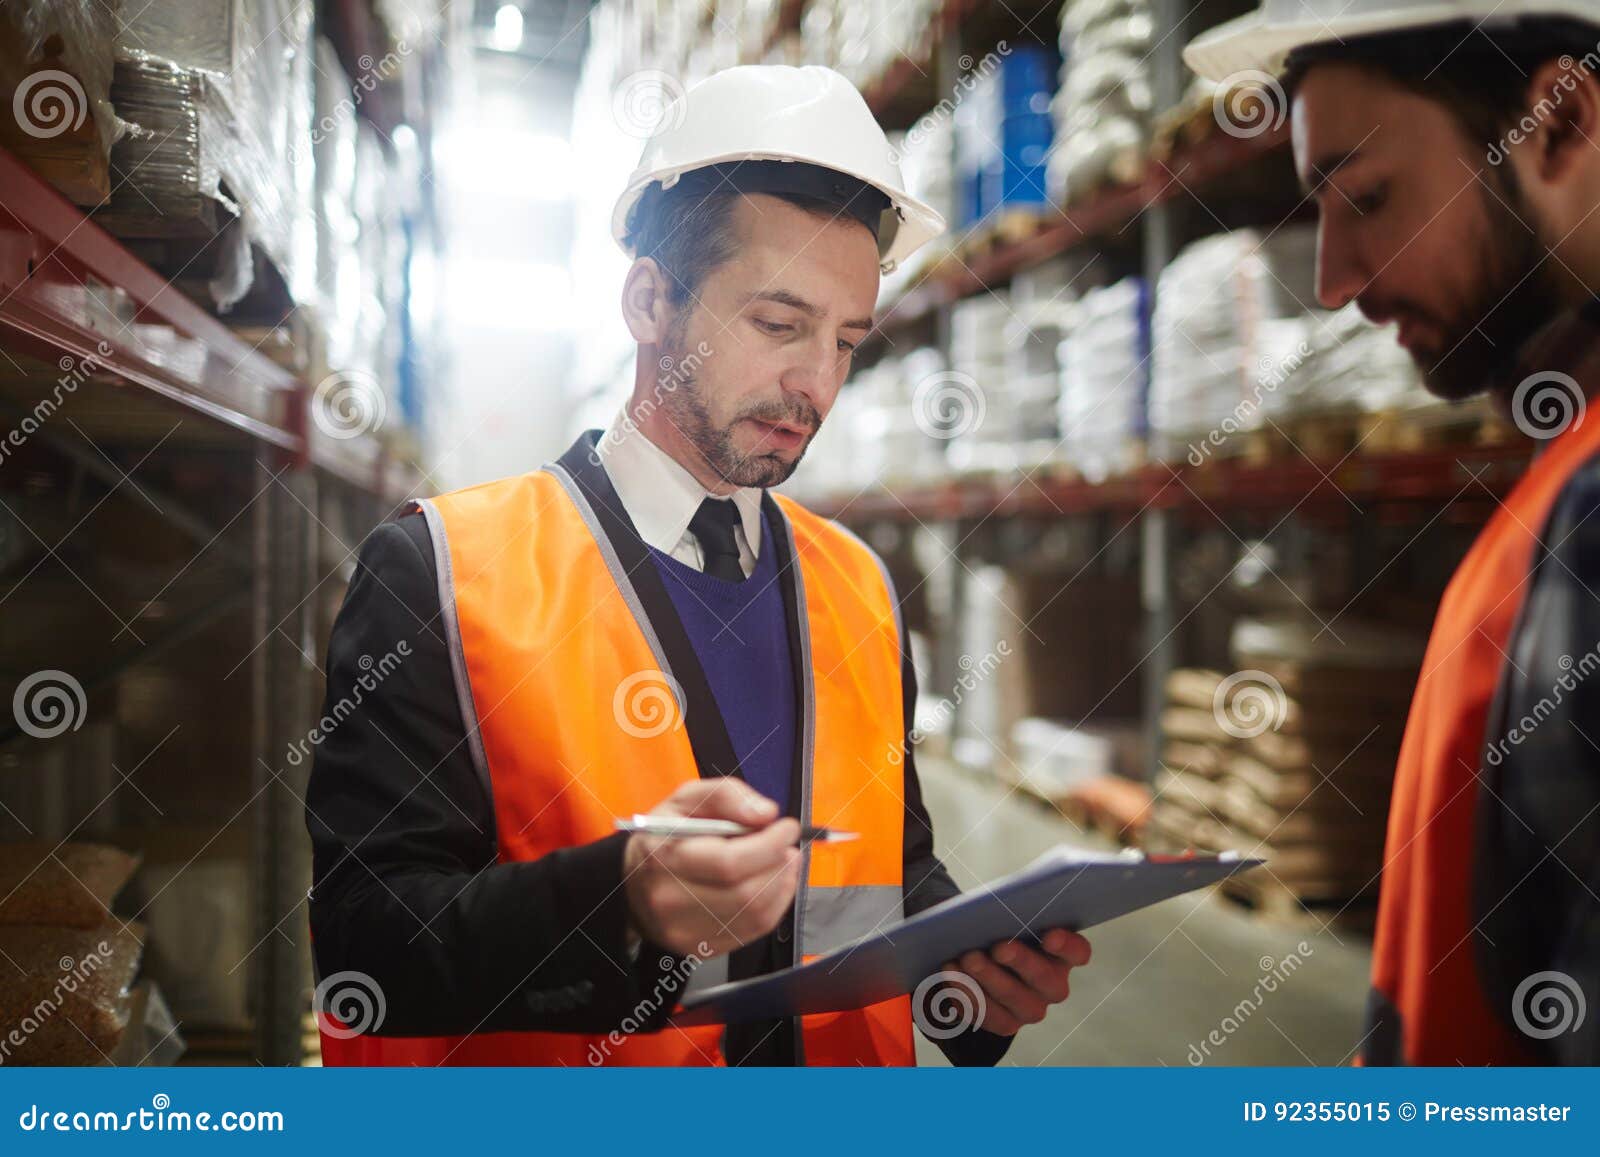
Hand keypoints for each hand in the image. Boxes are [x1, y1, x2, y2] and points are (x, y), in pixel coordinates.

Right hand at [622, 778, 800, 956]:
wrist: (633, 883)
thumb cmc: (664, 837)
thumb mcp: (686, 799)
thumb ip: (726, 795)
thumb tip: (765, 813)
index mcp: (665, 857)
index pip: (728, 863)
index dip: (768, 846)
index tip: (786, 827)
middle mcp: (671, 899)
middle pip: (746, 893)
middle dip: (778, 865)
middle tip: (787, 846)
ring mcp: (684, 930)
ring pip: (755, 914)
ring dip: (782, 884)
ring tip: (783, 861)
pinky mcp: (700, 947)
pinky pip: (753, 931)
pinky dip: (775, 905)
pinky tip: (774, 884)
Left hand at [936, 927, 1090, 1035]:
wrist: (972, 957)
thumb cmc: (994, 930)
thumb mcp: (1005, 918)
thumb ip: (1008, 913)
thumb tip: (994, 908)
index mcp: (1060, 954)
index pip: (1078, 952)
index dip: (1067, 946)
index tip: (1049, 936)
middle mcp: (1052, 985)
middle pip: (1047, 979)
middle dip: (1021, 962)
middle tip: (998, 947)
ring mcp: (1030, 1007)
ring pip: (1016, 1001)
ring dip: (989, 979)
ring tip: (966, 959)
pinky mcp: (1005, 1023)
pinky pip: (989, 1016)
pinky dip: (968, 993)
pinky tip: (952, 974)